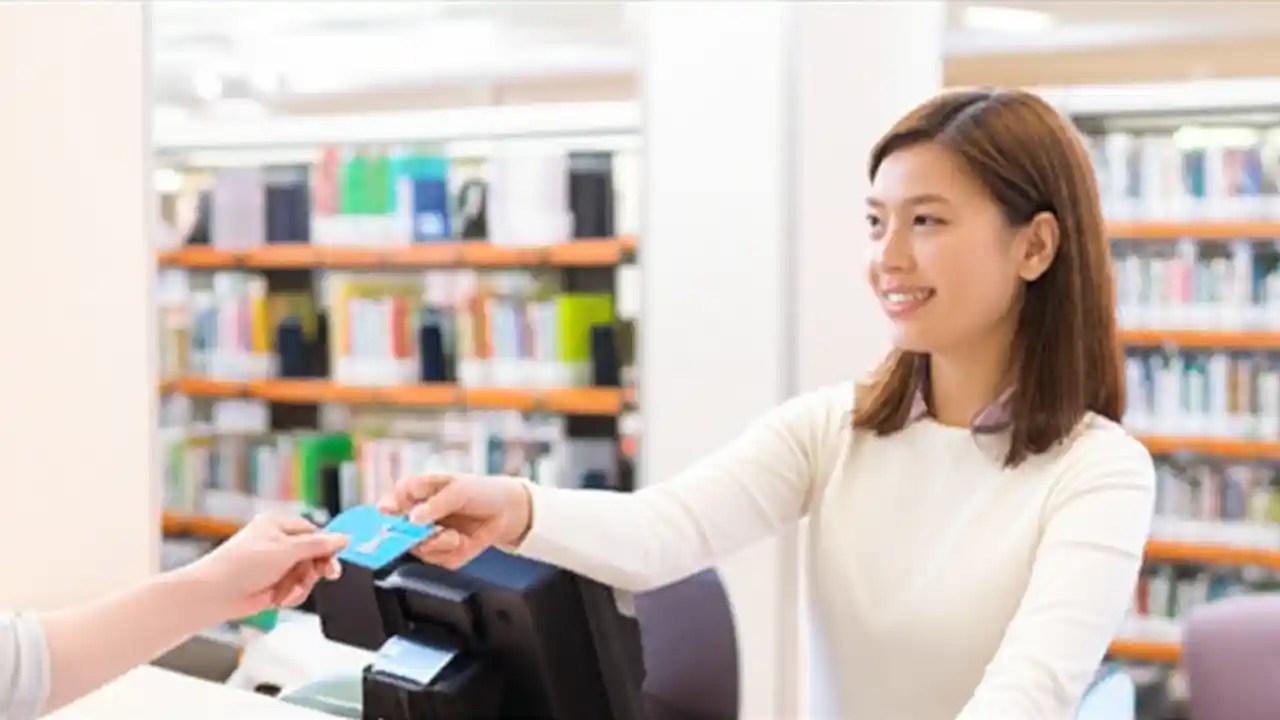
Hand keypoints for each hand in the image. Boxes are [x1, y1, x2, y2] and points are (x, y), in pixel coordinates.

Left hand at [179, 514, 349, 618]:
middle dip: (314, 569)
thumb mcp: (287, 550)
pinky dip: (291, 595)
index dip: (325, 547)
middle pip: (313, 555)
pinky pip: (295, 589)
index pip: (313, 532)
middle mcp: (277, 544)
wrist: (215, 594)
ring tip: (288, 590)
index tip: (333, 559)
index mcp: (277, 525)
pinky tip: (280, 598)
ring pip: (306, 575)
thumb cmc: (242, 564)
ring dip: (301, 585)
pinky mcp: (272, 585)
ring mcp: (274, 565)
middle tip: (325, 575)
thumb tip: (344, 538)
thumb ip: (318, 545)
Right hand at [378, 474, 531, 569]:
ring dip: (436, 542)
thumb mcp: (459, 489)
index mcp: (416, 494)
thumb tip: (412, 519)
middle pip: (397, 531)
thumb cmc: (481, 491)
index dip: (386, 508)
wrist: (508, 511)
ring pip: (417, 547)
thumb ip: (435, 504)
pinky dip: (450, 551)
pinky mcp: (442, 554)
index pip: (391, 501)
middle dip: (408, 535)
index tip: (388, 513)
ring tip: (452, 534)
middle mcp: (417, 517)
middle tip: (422, 532)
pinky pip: (437, 559)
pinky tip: (462, 540)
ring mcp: (428, 537)